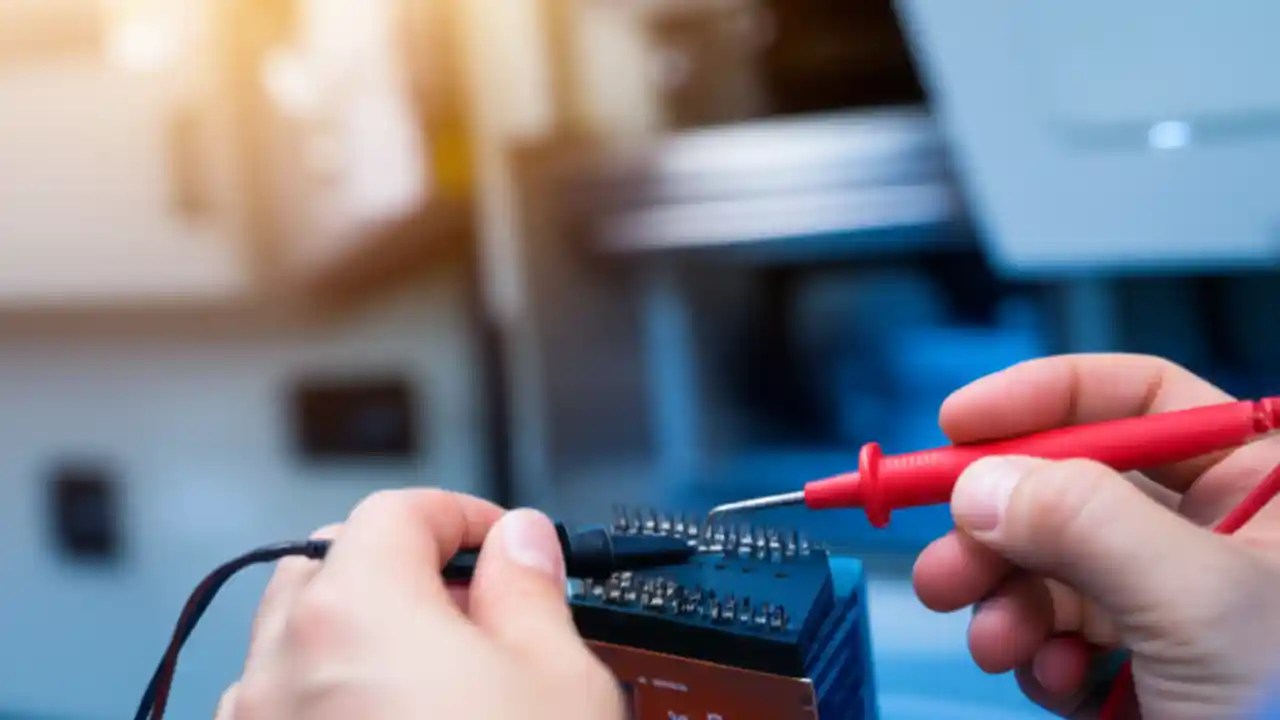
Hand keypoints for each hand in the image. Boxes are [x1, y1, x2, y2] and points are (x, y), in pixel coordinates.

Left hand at [215, 490, 624, 719]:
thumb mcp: (558, 679)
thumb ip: (529, 590)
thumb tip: (520, 543)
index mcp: (356, 614)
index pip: (397, 510)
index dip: (464, 514)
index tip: (506, 541)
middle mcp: (283, 667)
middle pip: (327, 565)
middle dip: (398, 570)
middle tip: (475, 608)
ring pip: (292, 641)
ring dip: (355, 635)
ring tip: (435, 675)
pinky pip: (277, 710)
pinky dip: (323, 698)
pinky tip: (390, 719)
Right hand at [913, 354, 1279, 718]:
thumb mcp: (1197, 602)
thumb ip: (1085, 521)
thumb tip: (979, 484)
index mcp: (1262, 482)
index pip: (1139, 395)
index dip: (1044, 398)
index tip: (958, 423)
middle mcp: (1213, 531)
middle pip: (1070, 484)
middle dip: (999, 526)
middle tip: (944, 563)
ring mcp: (1170, 599)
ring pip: (1051, 562)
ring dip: (1005, 600)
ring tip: (992, 642)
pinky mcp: (1140, 661)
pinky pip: (1059, 631)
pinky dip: (1036, 654)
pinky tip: (1049, 682)